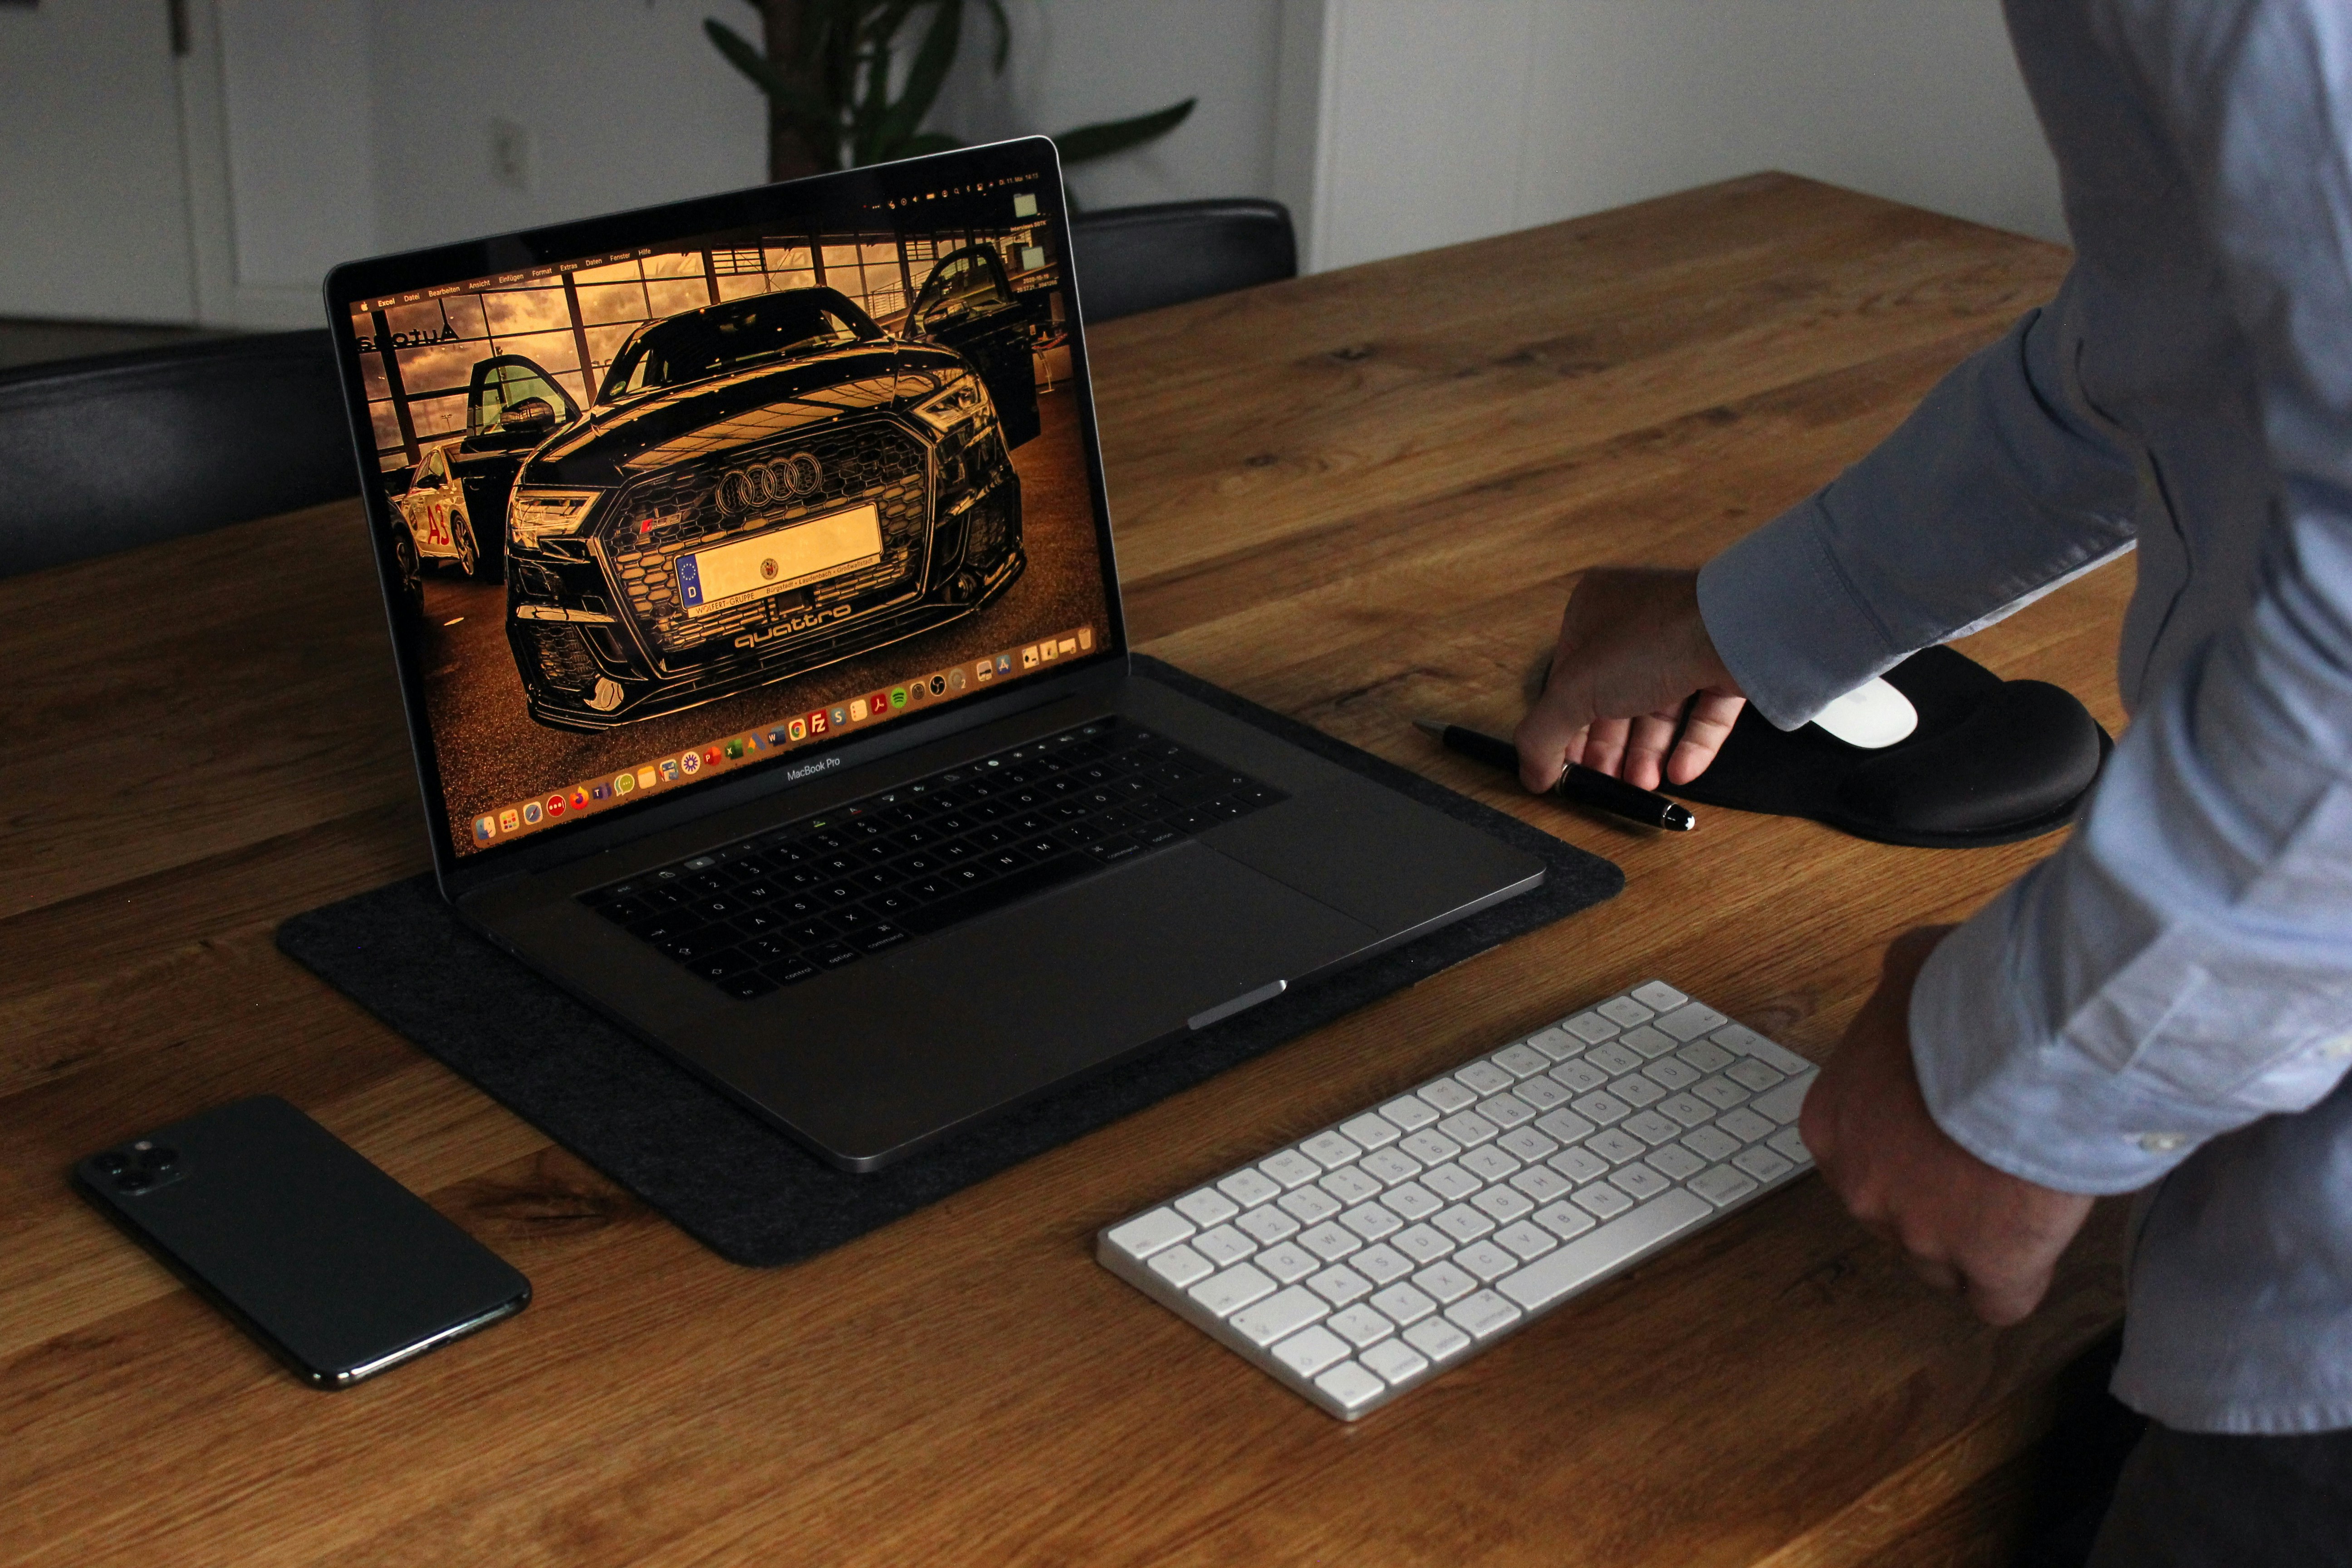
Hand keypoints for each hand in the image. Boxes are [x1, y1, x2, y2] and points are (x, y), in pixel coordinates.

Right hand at [1513, 567, 1746, 792]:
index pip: (1569, 679)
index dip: (1566, 727)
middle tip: (1605, 782)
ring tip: (1642, 783)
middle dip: (1609, 747)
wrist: (1737, 627)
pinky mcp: (1725, 663)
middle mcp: (1640, 622)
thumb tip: (1531, 774)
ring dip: (1646, 752)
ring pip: (1659, 708)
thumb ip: (1541, 736)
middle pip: (1614, 698)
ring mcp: (1686, 642)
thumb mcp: (1573, 691)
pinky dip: (1690, 744)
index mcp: (1595, 611)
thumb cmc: (1653, 638)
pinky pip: (1703, 710)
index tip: (1565, 766)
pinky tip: (1680, 773)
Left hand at [1801, 927, 2095, 1325]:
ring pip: (1941, 1262)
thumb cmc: (1969, 999)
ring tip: (2021, 1202)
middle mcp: (1861, 1185)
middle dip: (1938, 1198)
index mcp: (1833, 1123)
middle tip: (1988, 1164)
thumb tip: (1912, 976)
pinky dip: (2016, 1282)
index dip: (1908, 1153)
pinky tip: (2037, 1255)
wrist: (2026, 1044)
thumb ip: (1901, 984)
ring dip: (1976, 1240)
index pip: (1859, 1160)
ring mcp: (1919, 1231)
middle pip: (1896, 1216)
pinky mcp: (1986, 1263)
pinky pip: (1995, 1301)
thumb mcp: (1914, 968)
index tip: (1947, 1137)